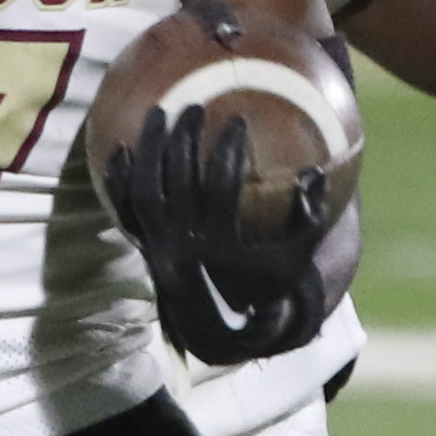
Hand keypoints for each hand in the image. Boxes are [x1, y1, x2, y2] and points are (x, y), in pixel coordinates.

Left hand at [101, 105, 332, 365]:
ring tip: (157, 114)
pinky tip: (120, 147)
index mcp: (219, 245)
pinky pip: (123, 210)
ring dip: (148, 149)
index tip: (238, 120)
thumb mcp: (297, 257)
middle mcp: (183, 245)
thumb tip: (317, 174)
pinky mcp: (142, 246)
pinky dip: (118, 180)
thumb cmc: (266, 283)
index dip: (229, 151)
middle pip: (177, 182)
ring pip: (144, 191)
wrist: (225, 327)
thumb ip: (310, 218)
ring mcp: (157, 246)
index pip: (220, 187)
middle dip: (184, 140)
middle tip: (194, 108)